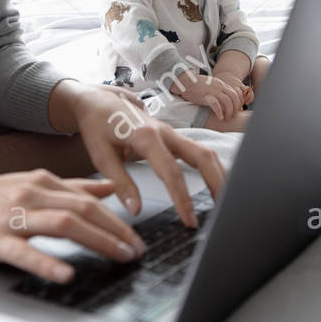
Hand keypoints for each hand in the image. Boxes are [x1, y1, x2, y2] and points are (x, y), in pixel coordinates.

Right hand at [0, 170, 146, 282]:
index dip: (117, 220)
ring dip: (97, 241)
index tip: (136, 239)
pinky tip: (65, 274)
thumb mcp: (31, 183)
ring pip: (63, 224)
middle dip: (116, 232)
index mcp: (42, 182)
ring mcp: (12, 216)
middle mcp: (32, 194)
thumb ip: (71, 186)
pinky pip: (24, 252)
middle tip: (136, 251)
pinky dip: (47, 263)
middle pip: (84, 210)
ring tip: (118, 257)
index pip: (89, 200)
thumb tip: (108, 188)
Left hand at [52, 81, 225, 226]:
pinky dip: (210, 167)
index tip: (190, 220)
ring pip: (205, 151)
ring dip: (218, 174)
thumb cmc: (97, 126)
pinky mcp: (173, 136)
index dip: (183, 199)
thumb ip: (120, 183)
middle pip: (203, 155)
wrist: (98, 100)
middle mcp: (165, 132)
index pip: (171, 172)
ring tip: (223, 200)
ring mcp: (172, 132)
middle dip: (217, 182)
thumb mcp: (101, 156)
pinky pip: (199, 150)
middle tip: (223, 209)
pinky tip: (214, 183)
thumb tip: (135, 209)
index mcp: (146, 136)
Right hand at [174, 69, 243, 122]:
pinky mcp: (204, 96)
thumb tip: (227, 102)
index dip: (239, 103)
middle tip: (232, 116)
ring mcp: (212, 91)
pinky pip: (215, 104)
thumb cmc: (198, 86)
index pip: (237, 93)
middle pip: (234, 97)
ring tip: (226, 118)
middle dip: (236, 108)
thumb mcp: (212, 86)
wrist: (185, 80)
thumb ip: (220, 91)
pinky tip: (220, 117)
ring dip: (229, 111)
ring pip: (227, 101)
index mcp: (222, 85)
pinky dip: (219, 112)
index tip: (236, 110)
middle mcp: (219, 87)